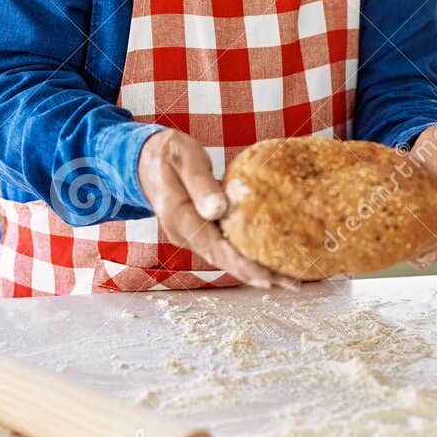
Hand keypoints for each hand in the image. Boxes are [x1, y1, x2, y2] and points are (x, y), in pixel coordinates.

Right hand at [137, 129, 298, 289]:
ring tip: (289, 278)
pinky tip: (271, 258)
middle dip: (256, 273)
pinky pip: (226, 245)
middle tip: (292, 284)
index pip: (213, 247)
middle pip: (223, 259)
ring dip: (256, 268)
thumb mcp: (182, 157)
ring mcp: (192, 234)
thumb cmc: (167, 153)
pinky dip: (248, 254)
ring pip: (226, 256)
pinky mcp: (200, 230)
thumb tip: (218, 211)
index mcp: (178, 216)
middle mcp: (184, 232)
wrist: (144, 159)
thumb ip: (200, 182)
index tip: (266, 276)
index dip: (240, 263)